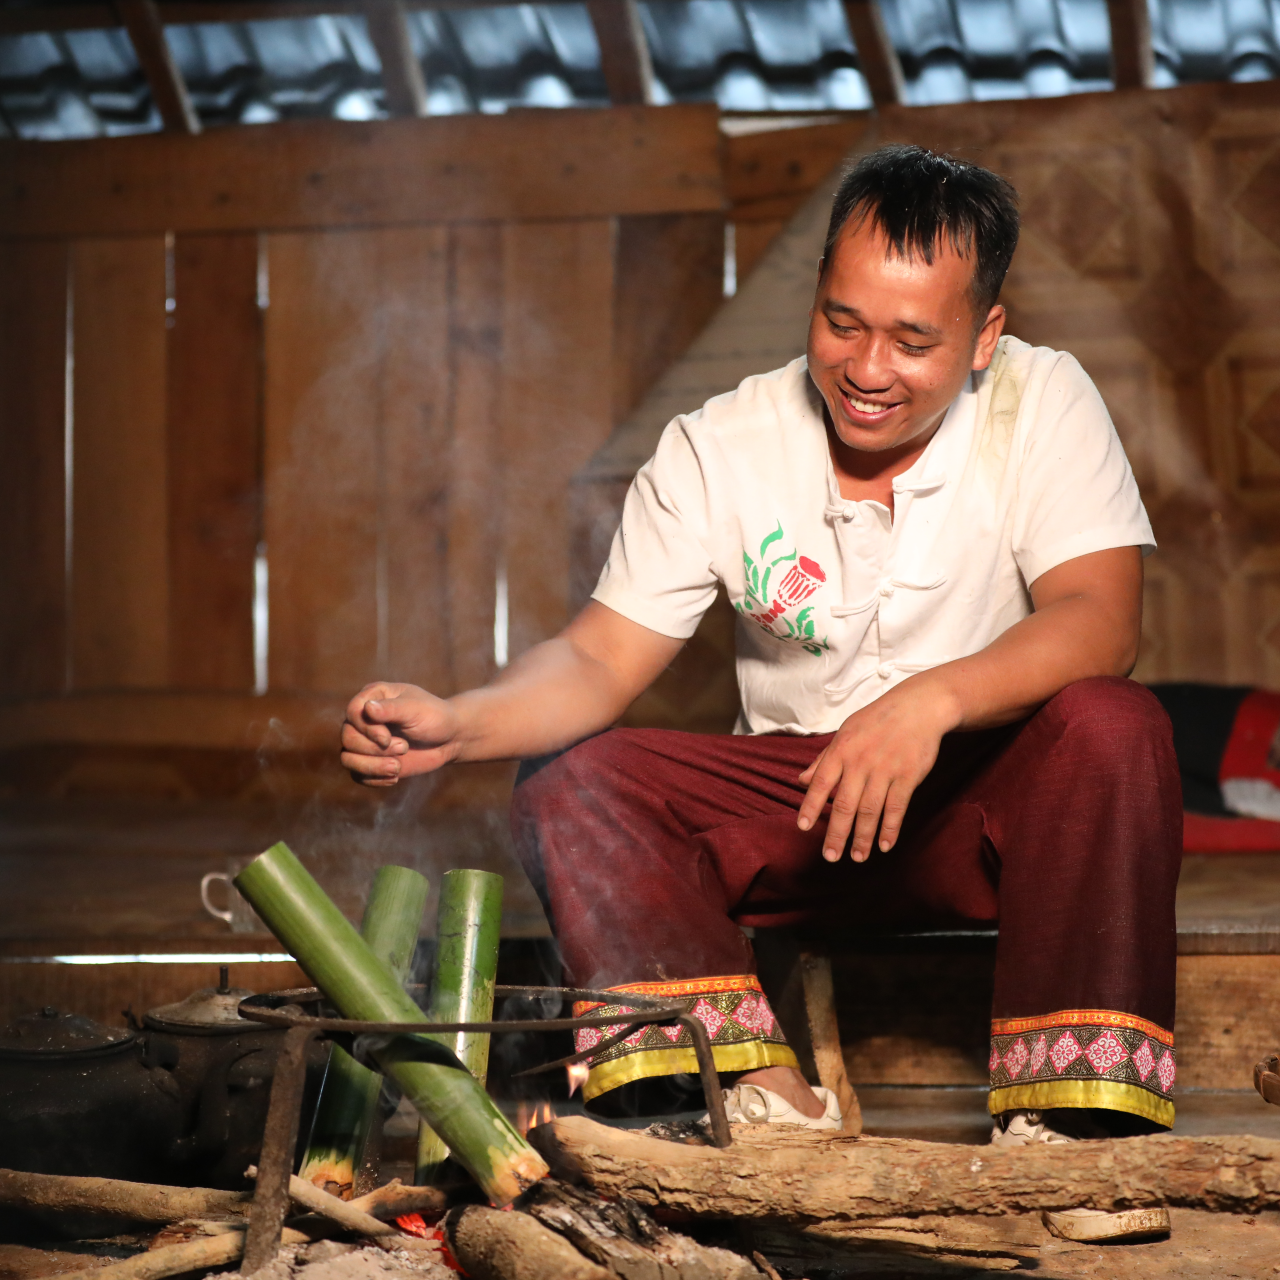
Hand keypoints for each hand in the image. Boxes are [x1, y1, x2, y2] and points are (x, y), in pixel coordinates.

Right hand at [340, 683, 460, 786]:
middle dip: (373, 749)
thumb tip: (367, 708)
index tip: (387, 738)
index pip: (353, 712)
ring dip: (371, 766)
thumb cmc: (434, 717)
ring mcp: (365, 741)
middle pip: (347, 737)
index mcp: (373, 697)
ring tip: (397, 767)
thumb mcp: (415, 709)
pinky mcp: (371, 761)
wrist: (450, 739)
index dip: (366, 729)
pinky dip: (375, 778)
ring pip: (347, 758)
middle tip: (403, 747)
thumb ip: (391, 709)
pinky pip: (358, 775)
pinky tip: (395, 776)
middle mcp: (364, 719)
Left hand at [796, 676, 959, 861]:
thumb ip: (823, 759)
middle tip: (830, 857)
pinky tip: (884, 845)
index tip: (803, 827)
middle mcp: (861, 762)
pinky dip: (890, 828)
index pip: (821, 782)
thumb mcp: (845, 732)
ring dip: (863, 837)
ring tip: (857, 857)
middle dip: (836, 833)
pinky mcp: (908, 776)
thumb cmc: (877, 720)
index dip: (810, 806)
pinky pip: (897, 807)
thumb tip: (801, 781)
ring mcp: (885, 770)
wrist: (918, 707)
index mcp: (841, 750)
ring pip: (870, 811)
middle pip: (845, 804)